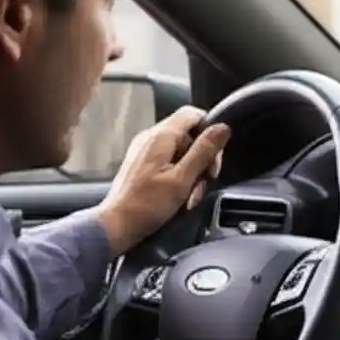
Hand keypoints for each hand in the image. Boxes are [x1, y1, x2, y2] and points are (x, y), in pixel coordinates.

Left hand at [95, 106, 230, 254]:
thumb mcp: (183, 179)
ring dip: (192, 171)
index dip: (210, 130)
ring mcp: (144, 150)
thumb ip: (204, 151)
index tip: (214, 156)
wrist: (116, 225)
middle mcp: (150, 137)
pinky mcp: (142, 163)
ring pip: (180, 150)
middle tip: (206, 180)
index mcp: (161, 136)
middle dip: (202, 157)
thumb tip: (223, 127)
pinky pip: (168, 161)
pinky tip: (179, 195)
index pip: (193, 114)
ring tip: (190, 194)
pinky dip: (179, 175)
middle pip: (189, 134)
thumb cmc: (147, 205)